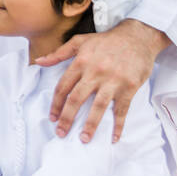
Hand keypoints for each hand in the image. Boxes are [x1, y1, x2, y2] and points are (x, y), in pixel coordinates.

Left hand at [33, 19, 168, 142]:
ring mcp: (113, 80)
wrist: (138, 36)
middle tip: (61, 133)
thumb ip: (58, 53)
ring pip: (97, 106)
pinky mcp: (129, 86)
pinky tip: (113, 137)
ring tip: (84, 139)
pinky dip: (118, 125)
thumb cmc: (106, 41)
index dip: (56, 104)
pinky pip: (122, 109)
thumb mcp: (80, 41)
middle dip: (67, 118)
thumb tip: (38, 61)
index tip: (52, 118)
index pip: (63, 87)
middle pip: (77, 99)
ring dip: (90, 125)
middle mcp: (95, 72)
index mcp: (81, 62)